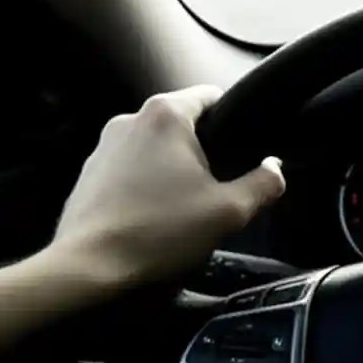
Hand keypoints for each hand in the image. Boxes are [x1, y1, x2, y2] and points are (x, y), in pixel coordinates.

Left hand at [43, 85, 284, 289]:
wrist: (88, 267)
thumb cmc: (160, 231)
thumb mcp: (229, 211)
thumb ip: (263, 184)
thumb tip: (275, 169)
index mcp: (166, 114)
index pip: (213, 95)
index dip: (236, 121)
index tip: (244, 155)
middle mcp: (130, 118)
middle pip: (184, 124)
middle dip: (203, 152)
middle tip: (217, 191)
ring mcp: (103, 145)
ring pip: (155, 149)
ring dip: (172, 170)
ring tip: (182, 210)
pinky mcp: (87, 172)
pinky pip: (130, 169)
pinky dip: (145, 186)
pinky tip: (152, 219)